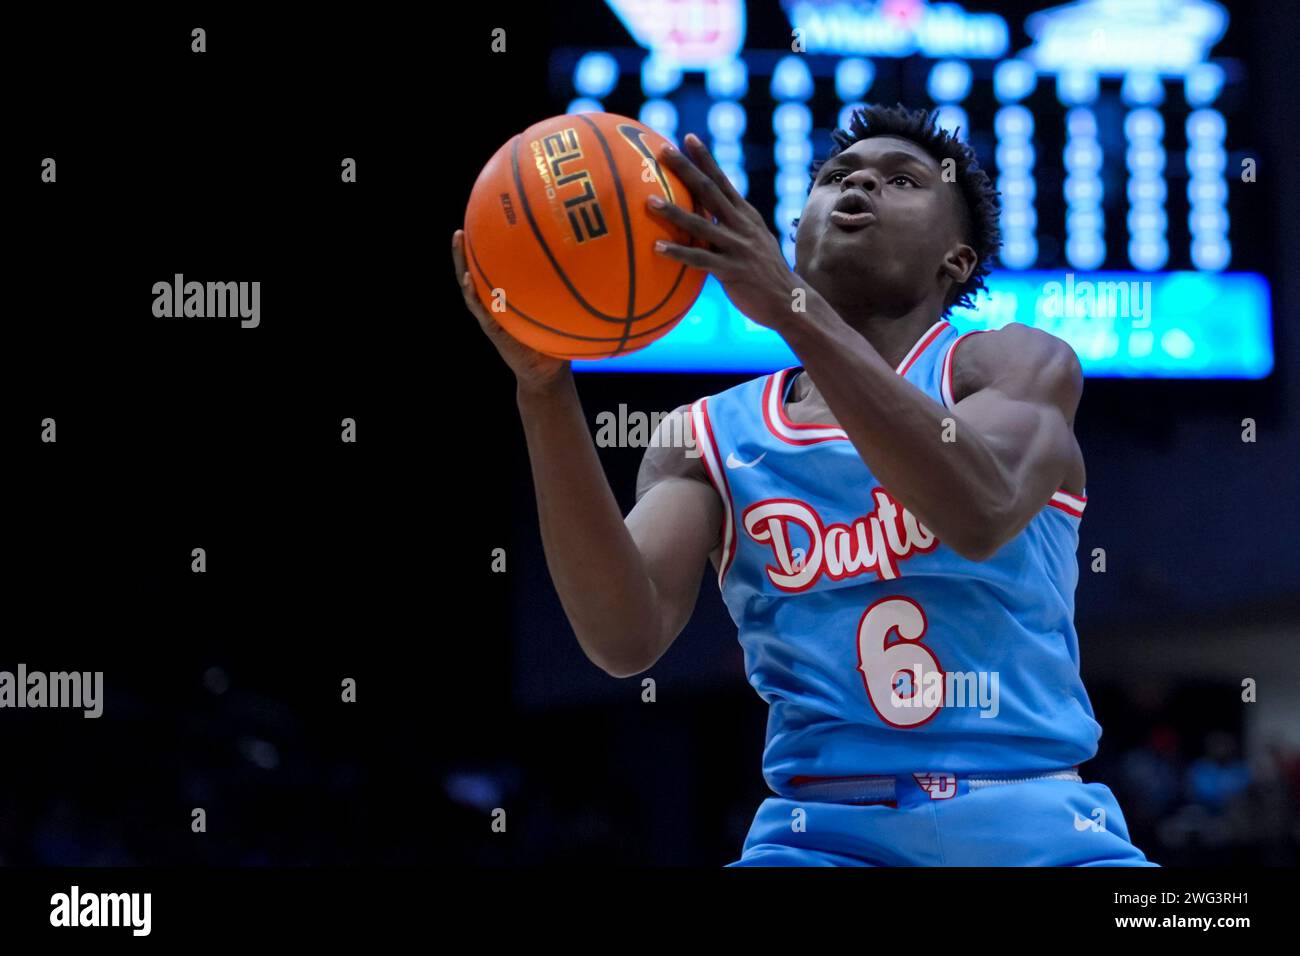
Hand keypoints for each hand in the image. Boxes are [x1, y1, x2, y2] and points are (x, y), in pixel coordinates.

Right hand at [452, 229, 570, 393]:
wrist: (548, 373)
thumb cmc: (558, 340)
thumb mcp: (563, 312)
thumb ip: (570, 291)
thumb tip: (596, 261)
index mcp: (509, 298)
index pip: (497, 269)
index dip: (488, 249)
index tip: (484, 225)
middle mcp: (497, 304)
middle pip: (477, 273)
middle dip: (466, 251)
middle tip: (460, 229)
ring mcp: (492, 316)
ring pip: (471, 287)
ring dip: (462, 264)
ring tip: (459, 240)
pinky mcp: (494, 330)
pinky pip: (481, 310)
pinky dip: (473, 294)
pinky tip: (469, 280)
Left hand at [650, 133, 804, 329]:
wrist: (790, 300)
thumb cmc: (765, 273)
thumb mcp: (754, 242)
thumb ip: (733, 228)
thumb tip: (708, 219)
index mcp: (745, 215)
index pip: (721, 180)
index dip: (705, 159)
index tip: (688, 138)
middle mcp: (741, 225)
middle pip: (709, 190)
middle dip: (685, 168)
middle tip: (662, 151)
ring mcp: (737, 246)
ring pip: (700, 224)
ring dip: (673, 212)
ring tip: (648, 201)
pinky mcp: (731, 270)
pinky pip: (699, 259)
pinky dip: (677, 252)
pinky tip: (657, 247)